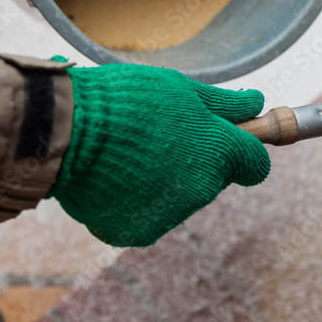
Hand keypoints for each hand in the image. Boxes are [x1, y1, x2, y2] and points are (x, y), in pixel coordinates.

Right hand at [46, 62, 270, 246]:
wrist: (64, 132)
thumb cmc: (125, 102)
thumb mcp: (181, 89)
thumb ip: (224, 104)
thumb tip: (257, 103)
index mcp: (219, 153)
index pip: (256, 164)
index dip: (244, 149)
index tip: (229, 139)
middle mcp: (202, 189)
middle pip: (214, 179)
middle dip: (198, 160)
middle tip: (160, 136)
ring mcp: (170, 215)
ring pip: (181, 198)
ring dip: (165, 181)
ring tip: (130, 155)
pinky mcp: (138, 232)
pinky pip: (148, 216)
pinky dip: (135, 201)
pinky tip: (115, 178)